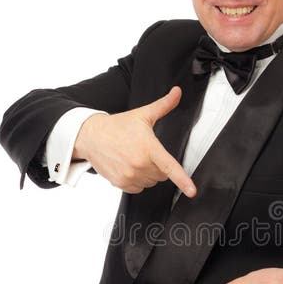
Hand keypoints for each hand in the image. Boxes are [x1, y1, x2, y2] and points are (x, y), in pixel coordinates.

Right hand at [73, 86, 195, 195]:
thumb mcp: (142, 114)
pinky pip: (138, 188)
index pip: (169, 167)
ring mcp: (129, 175)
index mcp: (148, 148)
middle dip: (158, 166)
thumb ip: (163, 105)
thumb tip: (177, 92)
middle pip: (162, 175)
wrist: (91, 136)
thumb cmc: (117, 126)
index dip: (183, 180)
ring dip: (147, 174)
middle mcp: (139, 164)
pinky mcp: (121, 183)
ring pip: (151, 182)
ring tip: (134, 158)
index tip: (191, 191)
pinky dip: (137, 180)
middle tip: (145, 152)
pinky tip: (129, 167)